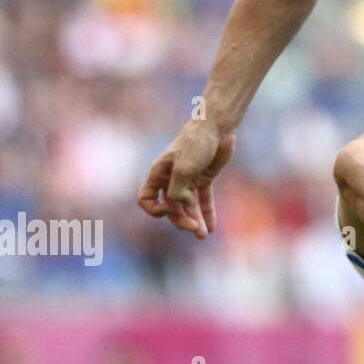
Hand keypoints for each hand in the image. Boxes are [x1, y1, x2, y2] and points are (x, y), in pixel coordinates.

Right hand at [138, 122, 235, 239]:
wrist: (217, 128)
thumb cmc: (196, 144)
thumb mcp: (184, 168)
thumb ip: (178, 190)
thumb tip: (181, 207)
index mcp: (159, 174)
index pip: (147, 199)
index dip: (155, 209)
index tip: (169, 209)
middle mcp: (171, 178)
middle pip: (170, 207)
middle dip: (180, 220)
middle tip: (194, 229)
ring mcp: (188, 180)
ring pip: (188, 206)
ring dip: (194, 221)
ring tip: (202, 235)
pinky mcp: (204, 179)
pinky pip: (204, 200)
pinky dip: (207, 214)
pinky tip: (212, 228)